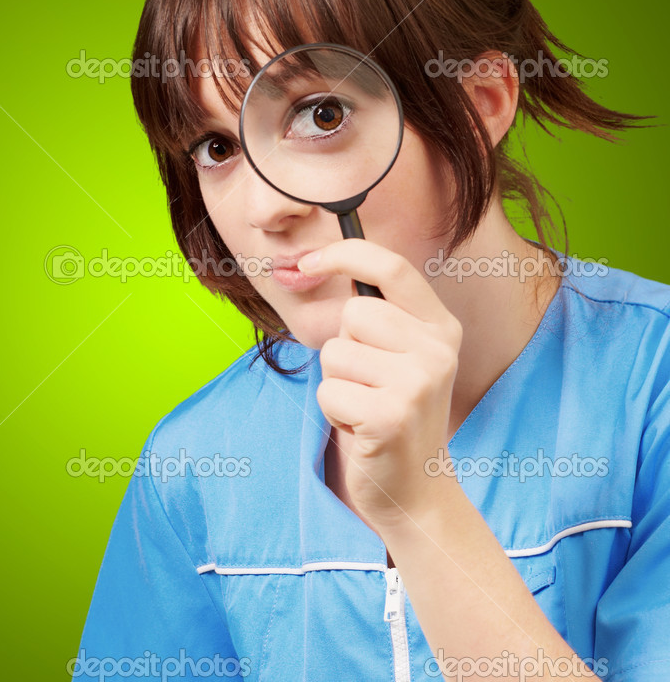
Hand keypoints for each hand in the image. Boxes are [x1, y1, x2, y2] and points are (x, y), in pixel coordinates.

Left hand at [296, 237, 463, 531]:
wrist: (414, 490)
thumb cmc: (390, 414)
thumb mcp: (396, 356)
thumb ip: (372, 314)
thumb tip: (304, 263)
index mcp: (440, 327)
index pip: (392, 267)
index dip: (345, 254)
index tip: (308, 262)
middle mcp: (438, 350)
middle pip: (352, 315)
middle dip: (341, 349)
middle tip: (367, 383)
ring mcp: (418, 383)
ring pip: (334, 353)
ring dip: (336, 384)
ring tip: (365, 407)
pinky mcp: (391, 416)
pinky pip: (329, 391)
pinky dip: (333, 412)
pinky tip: (361, 429)